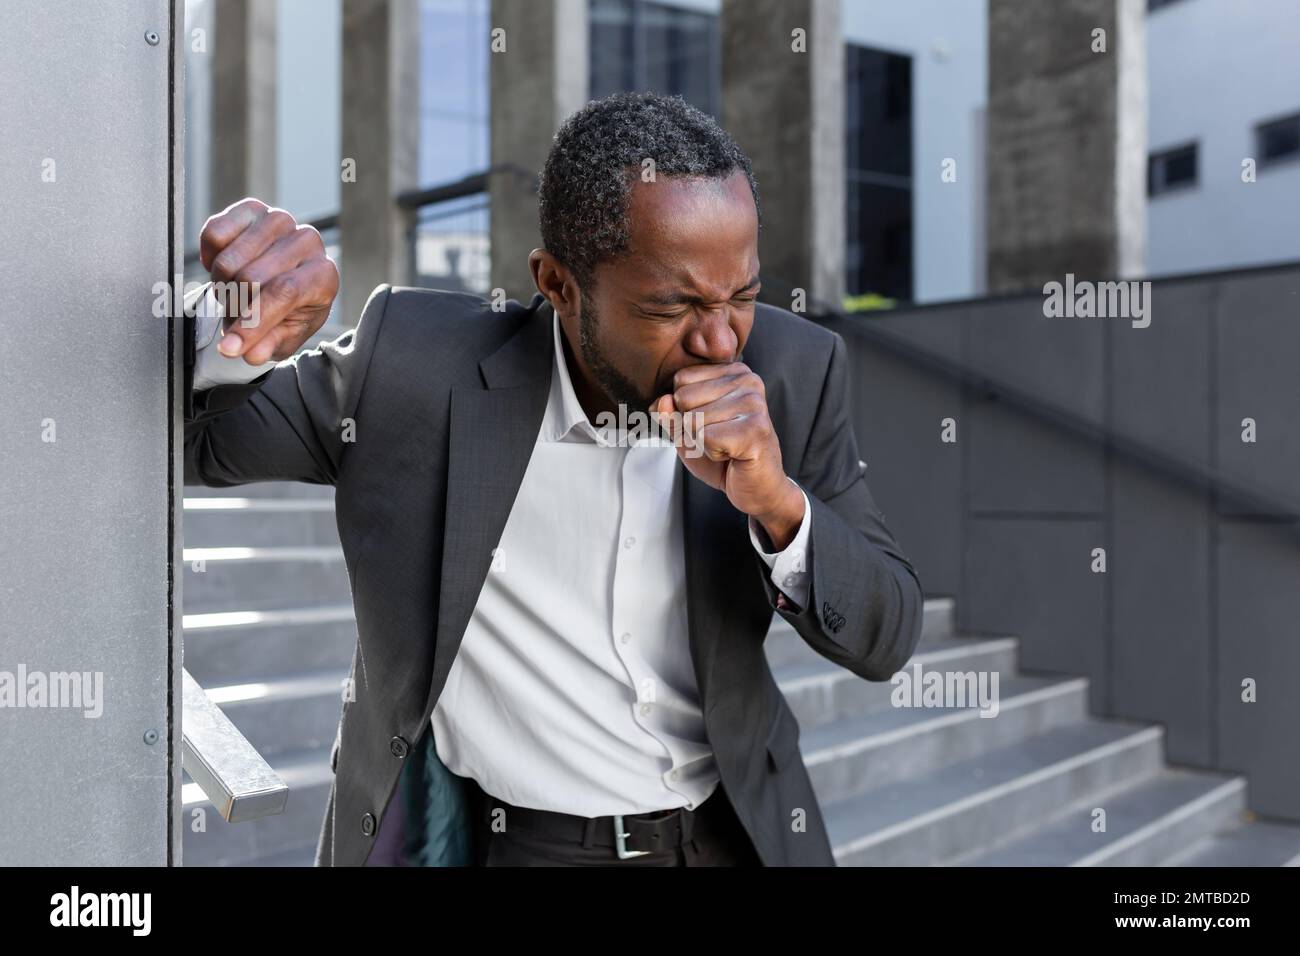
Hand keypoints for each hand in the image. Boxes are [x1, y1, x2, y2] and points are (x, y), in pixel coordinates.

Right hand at [198, 197, 338, 364]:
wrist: (284, 284)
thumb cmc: (289, 312)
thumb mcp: (285, 337)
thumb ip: (270, 345)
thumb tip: (251, 353)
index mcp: (324, 275)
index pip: (283, 292)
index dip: (252, 321)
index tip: (230, 347)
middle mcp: (308, 241)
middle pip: (249, 278)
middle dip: (234, 308)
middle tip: (237, 318)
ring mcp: (280, 220)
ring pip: (229, 260)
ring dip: (222, 286)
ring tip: (237, 294)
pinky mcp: (253, 208)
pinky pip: (214, 233)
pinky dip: (210, 258)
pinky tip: (226, 269)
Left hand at [654, 362, 804, 548]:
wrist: (757, 489)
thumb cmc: (724, 456)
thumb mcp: (686, 432)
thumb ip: (669, 414)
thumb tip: (661, 401)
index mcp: (734, 372)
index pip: (681, 379)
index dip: (685, 410)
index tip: (712, 423)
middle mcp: (748, 380)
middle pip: (684, 398)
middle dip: (692, 427)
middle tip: (719, 438)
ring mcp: (754, 402)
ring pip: (693, 419)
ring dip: (703, 442)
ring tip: (728, 446)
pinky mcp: (755, 428)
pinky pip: (706, 437)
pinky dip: (712, 453)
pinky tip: (733, 455)